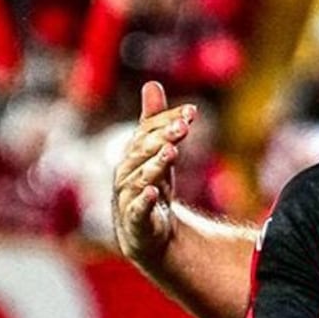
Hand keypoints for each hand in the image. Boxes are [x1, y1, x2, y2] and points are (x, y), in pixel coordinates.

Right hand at [111, 82, 196, 266]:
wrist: (148, 233)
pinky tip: (155, 192)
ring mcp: (129, 197)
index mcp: (133, 155)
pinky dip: (145, 200)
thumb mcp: (156, 152)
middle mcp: (127, 173)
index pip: (147, 132)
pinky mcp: (136, 221)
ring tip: (172, 151)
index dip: (167, 121)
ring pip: (141, 178)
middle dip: (163, 137)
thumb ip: (153, 121)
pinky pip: (138, 209)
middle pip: (143, 152)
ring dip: (156, 164)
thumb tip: (152, 84)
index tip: (191, 112)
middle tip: (183, 127)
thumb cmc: (152, 186)